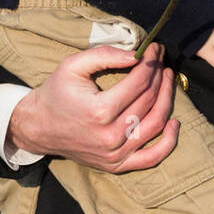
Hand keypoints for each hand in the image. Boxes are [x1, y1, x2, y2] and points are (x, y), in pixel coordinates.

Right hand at [7, 43, 179, 173]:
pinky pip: (152, 157)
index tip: (155, 48)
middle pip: (150, 100)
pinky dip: (168, 142)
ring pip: (155, 124)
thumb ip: (104, 55)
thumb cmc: (56, 93)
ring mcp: (115, 153)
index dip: (151, 62)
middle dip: (159, 75)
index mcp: (99, 111)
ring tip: (167, 80)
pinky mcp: (117, 165)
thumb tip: (135, 55)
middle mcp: (110, 135)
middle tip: (161, 60)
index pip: (139, 82)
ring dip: (168, 99)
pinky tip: (174, 123)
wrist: (39, 128)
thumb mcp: (72, 66)